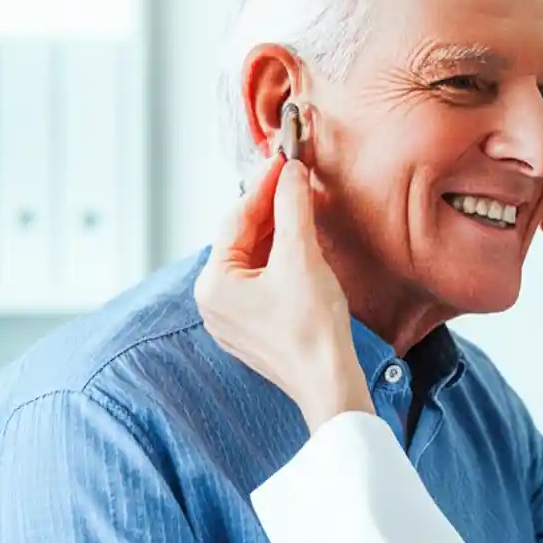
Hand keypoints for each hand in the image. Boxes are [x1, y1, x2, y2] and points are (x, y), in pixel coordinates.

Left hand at [194, 155, 372, 431]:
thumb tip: (291, 171)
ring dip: (278, 232)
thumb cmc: (312, 328)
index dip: (264, 185)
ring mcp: (232, 318)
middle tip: (297, 179)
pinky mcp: (254, 329)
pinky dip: (281, 258)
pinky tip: (303, 244)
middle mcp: (213, 301)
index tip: (285, 159)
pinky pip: (263, 281)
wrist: (329, 383)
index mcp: (213, 283)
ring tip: (303, 206)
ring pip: (254, 259)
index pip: (237, 218)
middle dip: (272, 209)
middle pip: (243, 238)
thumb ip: (292, 208)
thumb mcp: (302, 256)